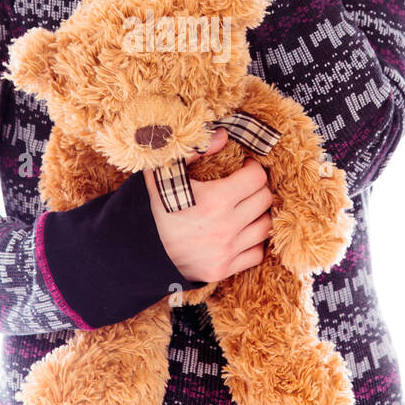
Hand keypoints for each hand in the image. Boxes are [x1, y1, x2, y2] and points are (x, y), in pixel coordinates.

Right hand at [142, 127, 274, 283]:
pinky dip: (253, 242)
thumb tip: (223, 136)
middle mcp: (226, 227)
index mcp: (215, 200)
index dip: (253, 168)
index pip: (257, 178)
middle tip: (245, 185)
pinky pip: (257, 253)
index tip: (244, 167)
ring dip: (258, 214)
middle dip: (257, 188)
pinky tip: (240, 232)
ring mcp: (226, 251)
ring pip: (265, 226)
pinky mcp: (223, 269)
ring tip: (245, 208)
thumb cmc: (155, 207)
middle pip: (265, 200)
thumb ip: (194, 149)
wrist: (138, 250)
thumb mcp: (165, 172)